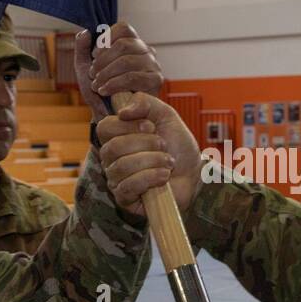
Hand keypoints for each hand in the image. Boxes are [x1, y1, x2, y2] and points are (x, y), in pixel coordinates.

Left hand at [75, 22, 163, 119]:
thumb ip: (82, 49)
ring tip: (97, 84)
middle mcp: (146, 51)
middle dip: (103, 60)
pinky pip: (132, 77)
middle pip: (123, 44)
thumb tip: (86, 33)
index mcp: (132, 44)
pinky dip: (114, 83)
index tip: (95, 55)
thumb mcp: (85, 68)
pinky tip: (105, 90)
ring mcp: (153, 65)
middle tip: (93, 74)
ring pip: (127, 60)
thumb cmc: (99, 91)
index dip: (106, 39)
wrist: (108, 115)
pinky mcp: (155, 80)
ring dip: (106, 73)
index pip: (123, 28)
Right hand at [97, 94, 201, 215]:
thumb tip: (122, 111)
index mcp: (116, 136)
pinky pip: (128, 186)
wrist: (195, 174)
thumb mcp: (165, 115)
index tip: (151, 127)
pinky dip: (150, 177)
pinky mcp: (124, 199)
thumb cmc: (178, 146)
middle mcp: (111, 158)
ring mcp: (116, 179)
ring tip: (168, 162)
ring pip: (122, 166)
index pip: (105, 128)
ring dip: (153, 161)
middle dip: (146, 144)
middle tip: (164, 145)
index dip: (128, 126)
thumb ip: (144, 103)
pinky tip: (164, 176)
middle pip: (114, 147)